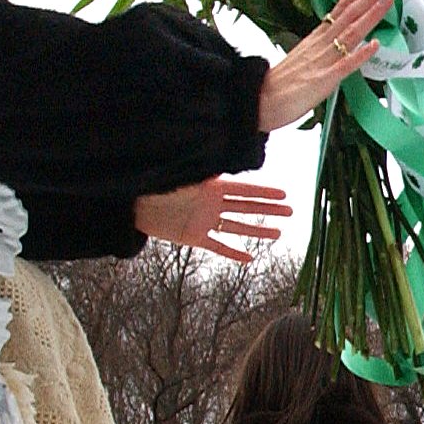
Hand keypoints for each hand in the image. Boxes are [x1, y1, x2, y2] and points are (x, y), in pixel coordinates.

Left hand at [132, 176, 290, 261]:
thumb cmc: (156, 186)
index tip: (284, 195)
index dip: (264, 193)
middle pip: (246, 207)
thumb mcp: (182, 178)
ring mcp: (205, 220)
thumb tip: (219, 166)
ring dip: (258, 230)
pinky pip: (218, 245)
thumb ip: (202, 174)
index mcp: (211, 187)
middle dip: (269, 209)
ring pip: (237, 226)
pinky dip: (233, 251)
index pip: (244, 190)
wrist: (133, 205)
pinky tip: (249, 257)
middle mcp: (212, 203)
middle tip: (290, 211)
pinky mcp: (195, 236)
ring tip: (278, 233)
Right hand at [256, 0, 395, 129]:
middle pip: (350, 13)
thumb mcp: (307, 56)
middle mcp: (322, 43)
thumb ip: (326, 46)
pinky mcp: (324, 80)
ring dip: (371, 14)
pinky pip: (345, 65)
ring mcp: (323, 60)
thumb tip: (344, 41)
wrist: (262, 100)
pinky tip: (375, 45)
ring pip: (351, 32)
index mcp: (318, 36)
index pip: (342, 6)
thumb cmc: (284, 82)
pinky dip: (360, 54)